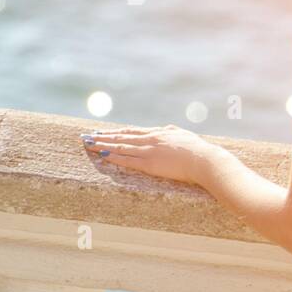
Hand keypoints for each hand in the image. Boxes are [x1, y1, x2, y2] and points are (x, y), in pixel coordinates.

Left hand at [80, 125, 219, 185]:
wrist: (205, 160)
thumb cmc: (199, 150)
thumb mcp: (184, 135)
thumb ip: (173, 131)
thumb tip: (167, 128)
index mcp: (159, 133)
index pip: (132, 132)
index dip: (116, 132)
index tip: (103, 132)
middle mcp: (151, 139)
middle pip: (121, 137)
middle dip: (102, 137)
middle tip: (86, 136)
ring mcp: (149, 151)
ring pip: (120, 147)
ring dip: (102, 145)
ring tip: (88, 144)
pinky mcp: (150, 163)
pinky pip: (127, 160)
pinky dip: (114, 157)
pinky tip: (102, 156)